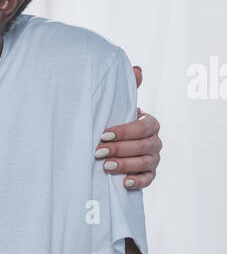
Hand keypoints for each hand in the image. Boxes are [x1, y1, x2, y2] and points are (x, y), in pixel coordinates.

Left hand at [96, 65, 161, 188]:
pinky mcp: (149, 175)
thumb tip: (138, 70)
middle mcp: (154, 141)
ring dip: (125, 164)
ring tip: (105, 166)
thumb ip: (126, 89)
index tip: (103, 134)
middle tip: (98, 151)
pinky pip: (148, 180)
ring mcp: (153, 159)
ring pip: (146, 162)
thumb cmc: (111, 124)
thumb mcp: (116, 107)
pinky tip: (124, 182)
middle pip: (144, 145)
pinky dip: (137, 181)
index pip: (144, 126)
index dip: (125, 131)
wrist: (107, 148)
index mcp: (149, 123)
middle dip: (120, 148)